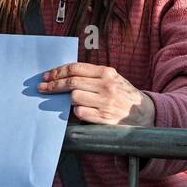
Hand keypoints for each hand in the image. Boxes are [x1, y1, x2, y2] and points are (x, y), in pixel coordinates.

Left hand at [37, 61, 155, 125]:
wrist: (144, 114)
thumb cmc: (123, 95)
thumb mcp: (112, 79)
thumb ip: (91, 76)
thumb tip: (63, 76)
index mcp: (107, 72)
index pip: (75, 68)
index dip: (57, 72)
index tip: (46, 76)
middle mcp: (106, 86)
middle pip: (71, 82)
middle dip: (53, 85)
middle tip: (41, 88)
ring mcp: (106, 102)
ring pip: (74, 97)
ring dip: (67, 100)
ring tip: (66, 101)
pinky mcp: (104, 118)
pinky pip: (80, 113)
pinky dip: (76, 112)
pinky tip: (78, 111)